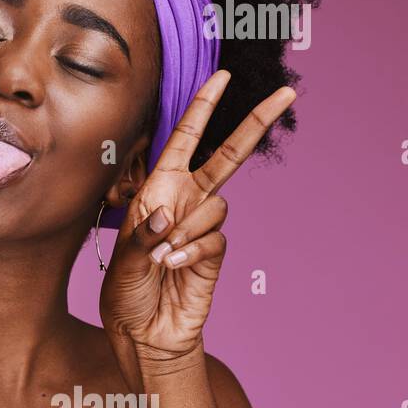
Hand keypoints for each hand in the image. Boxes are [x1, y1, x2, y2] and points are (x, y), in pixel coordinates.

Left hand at [98, 70, 295, 386]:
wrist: (142, 332)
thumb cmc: (125, 290)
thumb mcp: (122, 256)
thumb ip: (143, 232)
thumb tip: (168, 215)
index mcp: (158, 189)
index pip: (185, 141)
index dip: (202, 108)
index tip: (221, 76)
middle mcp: (185, 201)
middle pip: (229, 156)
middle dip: (254, 124)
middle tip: (285, 94)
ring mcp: (203, 227)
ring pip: (216, 206)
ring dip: (185, 230)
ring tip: (159, 256)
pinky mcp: (215, 253)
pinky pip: (215, 239)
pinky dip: (190, 252)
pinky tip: (172, 266)